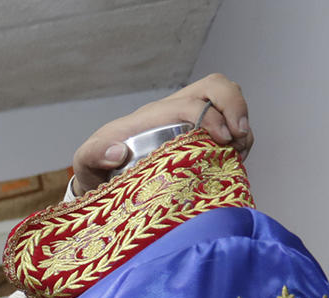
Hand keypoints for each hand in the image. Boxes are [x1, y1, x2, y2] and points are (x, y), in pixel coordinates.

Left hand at [71, 73, 252, 195]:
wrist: (102, 180)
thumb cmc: (96, 169)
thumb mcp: (86, 162)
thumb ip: (94, 154)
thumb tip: (118, 151)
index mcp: (151, 116)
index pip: (189, 102)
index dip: (210, 115)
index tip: (221, 140)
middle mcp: (174, 112)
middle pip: (215, 86)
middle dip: (235, 106)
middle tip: (238, 137)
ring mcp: (191, 122)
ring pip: (228, 103)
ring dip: (242, 125)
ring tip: (239, 153)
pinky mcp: (202, 138)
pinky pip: (231, 127)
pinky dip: (241, 141)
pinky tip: (234, 161)